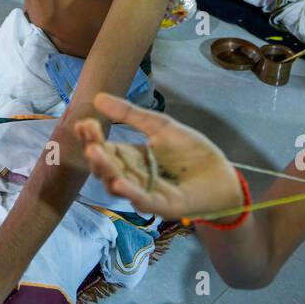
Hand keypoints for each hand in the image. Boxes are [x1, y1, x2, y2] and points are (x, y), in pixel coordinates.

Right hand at [75, 93, 242, 221]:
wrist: (220, 175)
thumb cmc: (190, 152)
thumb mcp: (160, 126)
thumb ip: (131, 115)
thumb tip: (98, 97)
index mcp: (129, 158)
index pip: (104, 148)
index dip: (92, 137)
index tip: (83, 122)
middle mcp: (131, 177)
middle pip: (105, 168)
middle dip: (94, 152)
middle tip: (88, 135)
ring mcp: (144, 193)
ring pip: (117, 185)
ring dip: (105, 170)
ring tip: (95, 153)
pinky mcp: (162, 206)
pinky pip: (142, 200)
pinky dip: (129, 193)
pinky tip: (118, 182)